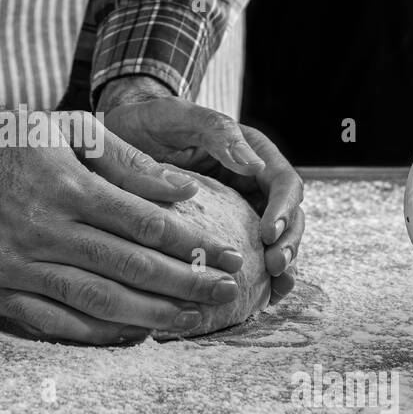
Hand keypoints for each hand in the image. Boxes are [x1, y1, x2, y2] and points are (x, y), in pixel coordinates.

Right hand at [0, 78, 250, 342]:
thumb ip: (128, 161)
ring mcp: (13, 265)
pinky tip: (135, 333)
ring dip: (152, 316)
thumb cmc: (7, 139)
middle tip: (227, 293)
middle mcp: (40, 229)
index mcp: (65, 185)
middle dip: (186, 285)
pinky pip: (55, 323)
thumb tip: (185, 193)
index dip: (192, 245)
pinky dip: (98, 334)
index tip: (227, 255)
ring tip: (193, 321)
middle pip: (130, 268)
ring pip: (97, 301)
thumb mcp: (68, 130)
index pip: (145, 225)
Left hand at [97, 75, 304, 304]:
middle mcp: (253, 181)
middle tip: (274, 268)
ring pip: (275, 239)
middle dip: (288, 243)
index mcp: (252, 151)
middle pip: (289, 216)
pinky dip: (259, 275)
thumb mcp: (179, 116)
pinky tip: (262, 297)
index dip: (284, 210)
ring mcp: (241, 206)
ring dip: (281, 264)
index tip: (268, 234)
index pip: (284, 183)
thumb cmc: (151, 120)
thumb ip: (217, 132)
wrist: (123, 133)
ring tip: (276, 288)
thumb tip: (254, 165)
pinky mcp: (225, 228)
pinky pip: (248, 252)